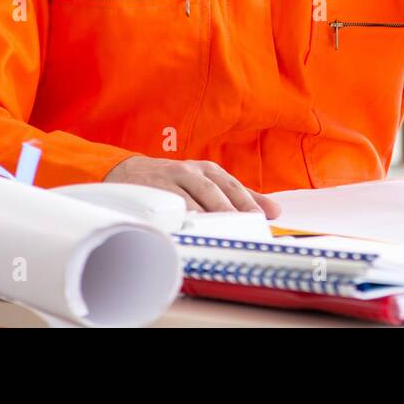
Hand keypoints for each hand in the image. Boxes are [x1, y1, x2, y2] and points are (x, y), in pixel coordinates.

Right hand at [106, 155, 281, 217]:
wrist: (129, 173)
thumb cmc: (175, 181)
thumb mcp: (207, 182)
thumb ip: (239, 195)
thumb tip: (274, 210)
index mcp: (208, 170)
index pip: (231, 185)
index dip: (246, 200)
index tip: (260, 218)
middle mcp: (190, 172)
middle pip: (213, 190)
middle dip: (228, 209)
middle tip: (242, 228)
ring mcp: (169, 181)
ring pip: (190, 197)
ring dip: (205, 215)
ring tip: (218, 232)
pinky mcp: (151, 193)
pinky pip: (166, 207)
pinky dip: (178, 218)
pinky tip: (188, 230)